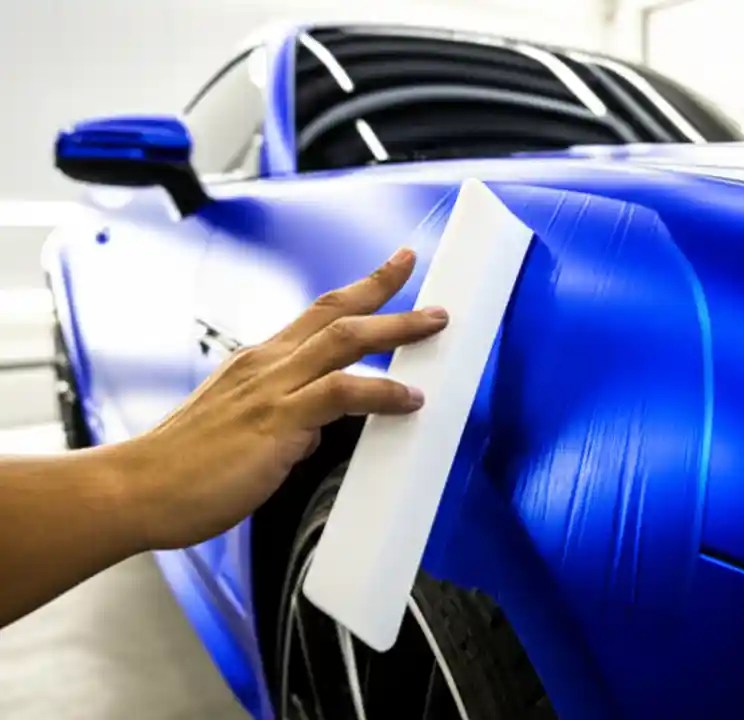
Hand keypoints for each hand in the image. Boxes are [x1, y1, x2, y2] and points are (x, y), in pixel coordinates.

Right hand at [111, 248, 445, 549]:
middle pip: (337, 313)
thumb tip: (314, 431)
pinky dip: (380, 391)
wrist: (135, 490)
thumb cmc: (183, 469)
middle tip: (429, 291)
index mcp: (258, 363)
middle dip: (387, 293)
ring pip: (346, 341)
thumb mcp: (243, 432)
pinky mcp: (277, 421)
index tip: (394, 269)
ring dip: (396, 330)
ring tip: (435, 327)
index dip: (360, 291)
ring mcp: (272, 389)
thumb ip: (285, 425)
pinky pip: (341, 393)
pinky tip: (408, 399)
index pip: (317, 314)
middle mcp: (267, 366)